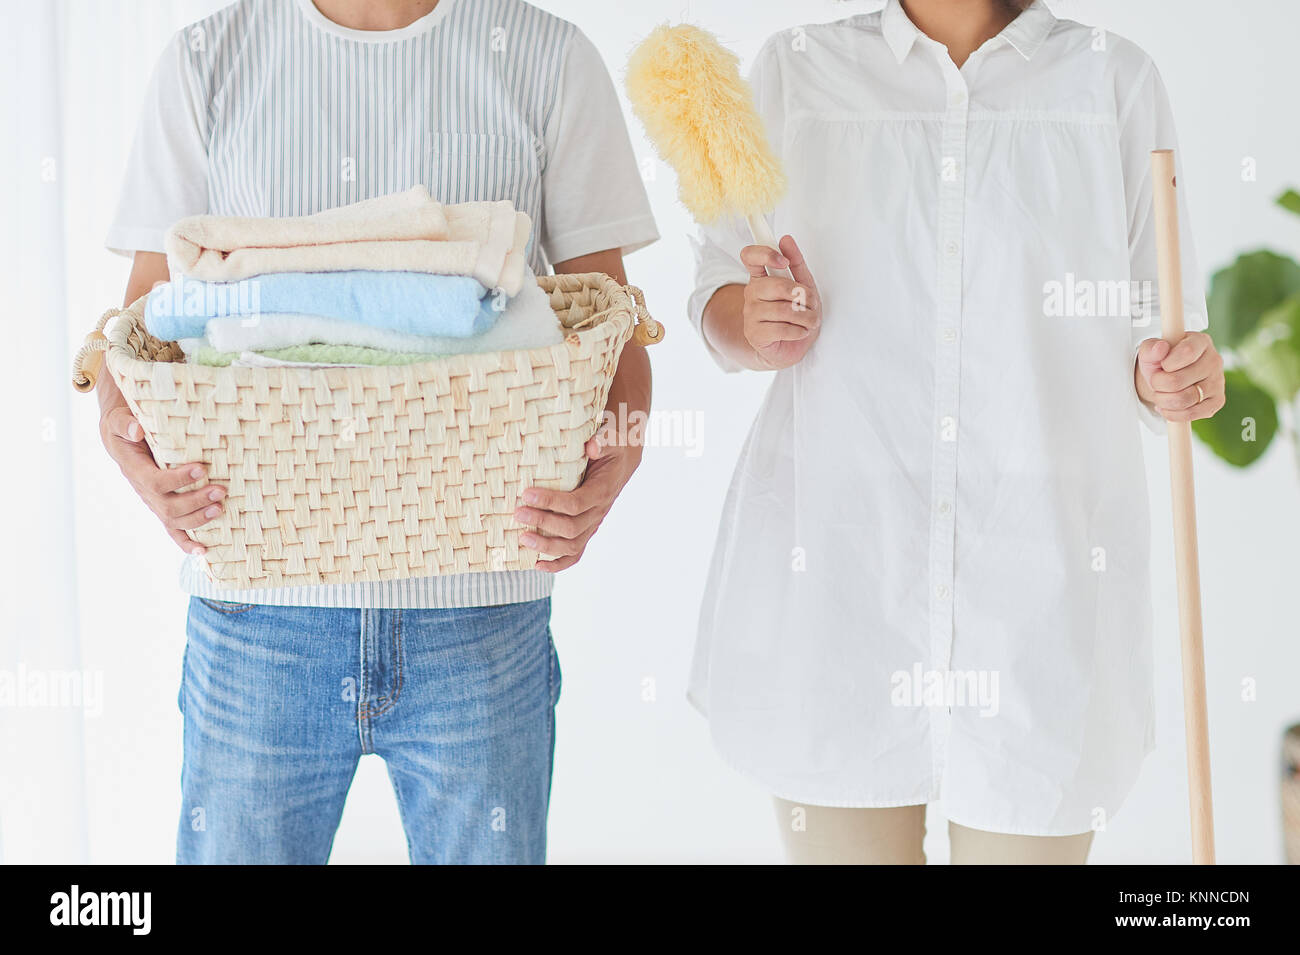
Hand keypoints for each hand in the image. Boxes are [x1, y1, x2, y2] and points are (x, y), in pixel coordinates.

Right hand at [99, 400, 225, 554]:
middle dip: (196, 501)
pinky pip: (172, 529)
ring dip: (198, 518)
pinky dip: (186, 543)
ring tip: (221, 507)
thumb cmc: (124, 426)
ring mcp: (153, 502)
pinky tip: (203, 551)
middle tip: (221, 490)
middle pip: (168, 506)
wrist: (121, 436)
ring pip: (173, 520)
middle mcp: (143, 491)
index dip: (178, 479)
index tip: (200, 468)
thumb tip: (137, 430)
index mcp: (134, 470)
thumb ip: (125, 424)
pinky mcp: (161, 506)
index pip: (155, 482)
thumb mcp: (119, 419)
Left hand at [515, 428, 641, 571]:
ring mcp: (592, 524)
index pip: (576, 503)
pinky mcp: (586, 530)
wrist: (622, 458)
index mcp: (602, 490)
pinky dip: (557, 563)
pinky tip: (536, 564)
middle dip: (543, 523)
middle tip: (518, 513)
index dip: (551, 502)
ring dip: (546, 546)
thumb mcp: (611, 436)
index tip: (526, 494)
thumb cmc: (611, 445)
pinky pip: (575, 554)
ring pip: (572, 545)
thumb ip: (603, 439)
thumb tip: (591, 446)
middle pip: (571, 528)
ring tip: (523, 538)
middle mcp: (598, 511)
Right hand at [740, 234, 821, 369]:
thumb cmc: (797, 315)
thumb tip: (786, 239)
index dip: (765, 254)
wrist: (791, 347)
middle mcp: (751, 293)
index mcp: (761, 277)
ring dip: (806, 317)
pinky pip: (782, 328)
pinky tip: (801, 332)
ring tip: (811, 321)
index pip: (750, 256)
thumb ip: (796, 263)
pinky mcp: (754, 334)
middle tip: (812, 305)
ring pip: (782, 309)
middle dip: (802, 296)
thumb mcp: (803, 286)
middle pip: (775, 285)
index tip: (783, 261)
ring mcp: (750, 314)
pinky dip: (799, 331)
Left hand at [1135, 332, 1225, 421]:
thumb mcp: (1150, 351)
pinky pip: (1191, 414)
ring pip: (1183, 399)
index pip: (1187, 352)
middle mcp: (1214, 360)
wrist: (1167, 379)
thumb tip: (1160, 347)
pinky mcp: (1217, 401)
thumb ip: (1151, 348)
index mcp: (1200, 342)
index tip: (1161, 365)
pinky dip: (1172, 413)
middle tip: (1155, 382)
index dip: (1167, 363)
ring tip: (1160, 393)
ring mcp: (1218, 382)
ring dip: (1163, 400)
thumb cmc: (1161, 362)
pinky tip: (1167, 406)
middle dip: (1157, 384)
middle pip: (1177, 381)